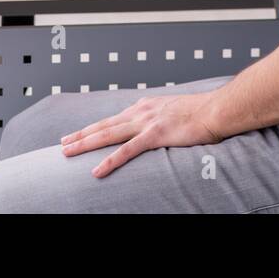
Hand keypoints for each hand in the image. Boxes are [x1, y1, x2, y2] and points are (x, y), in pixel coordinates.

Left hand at [58, 91, 224, 177]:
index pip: (112, 119)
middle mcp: (140, 112)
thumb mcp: (173, 111)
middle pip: (103, 126)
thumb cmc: (201, 113)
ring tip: (67, 152)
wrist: (216, 109)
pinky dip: (110, 161)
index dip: (93, 127)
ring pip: (108, 135)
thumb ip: (159, 118)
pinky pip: (127, 151)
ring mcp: (146, 123)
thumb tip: (152, 127)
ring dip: (85, 144)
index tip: (77, 134)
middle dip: (80, 135)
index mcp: (144, 107)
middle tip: (62, 144)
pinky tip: (97, 170)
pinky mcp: (155, 135)